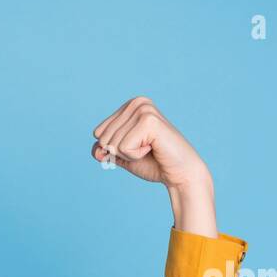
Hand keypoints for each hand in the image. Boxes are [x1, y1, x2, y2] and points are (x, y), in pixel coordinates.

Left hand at [90, 96, 215, 235]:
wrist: (179, 174)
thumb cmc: (153, 163)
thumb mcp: (121, 156)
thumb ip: (103, 150)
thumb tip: (97, 149)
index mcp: (129, 106)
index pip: (98, 133)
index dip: (113, 149)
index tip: (136, 147)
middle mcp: (136, 102)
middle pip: (102, 138)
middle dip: (120, 152)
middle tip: (144, 150)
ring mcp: (144, 109)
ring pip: (111, 143)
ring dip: (129, 155)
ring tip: (150, 149)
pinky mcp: (149, 121)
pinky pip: (123, 147)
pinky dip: (135, 156)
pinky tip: (153, 149)